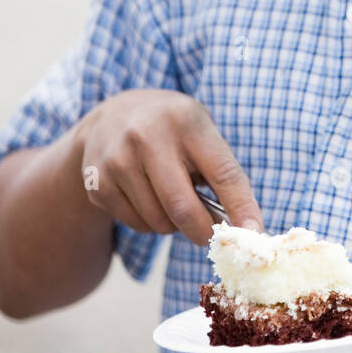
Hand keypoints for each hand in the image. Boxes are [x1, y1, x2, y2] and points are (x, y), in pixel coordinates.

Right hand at [75, 88, 261, 243]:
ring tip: (172, 199)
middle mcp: (147, 136)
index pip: (222, 173)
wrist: (111, 115)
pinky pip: (136, 225)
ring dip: (174, 225)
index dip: (241, 207)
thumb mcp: (199, 132)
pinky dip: (149, 223)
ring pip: (159, 222)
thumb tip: (244, 227)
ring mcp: (117, 159)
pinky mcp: (97, 182)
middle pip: (183, 208)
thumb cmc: (171, 129)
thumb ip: (221, 173)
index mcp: (185, 121)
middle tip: (210, 237)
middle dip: (203, 232)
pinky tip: (146, 196)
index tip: (253, 233)